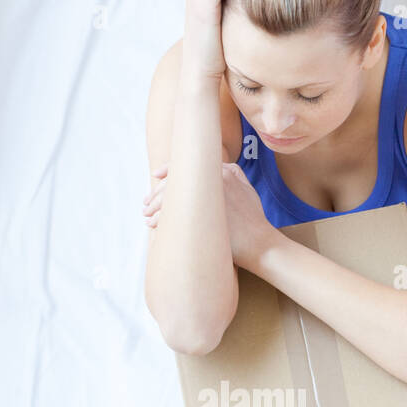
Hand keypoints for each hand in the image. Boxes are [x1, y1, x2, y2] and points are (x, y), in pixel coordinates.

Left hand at [142, 162, 272, 271]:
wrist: (260, 243)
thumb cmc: (254, 220)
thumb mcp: (247, 188)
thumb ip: (234, 175)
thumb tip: (224, 169)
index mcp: (223, 170)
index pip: (187, 164)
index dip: (167, 171)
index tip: (155, 177)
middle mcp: (213, 179)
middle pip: (174, 183)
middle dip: (156, 195)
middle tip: (146, 205)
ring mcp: (206, 198)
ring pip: (170, 199)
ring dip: (154, 209)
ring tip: (147, 218)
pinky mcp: (199, 217)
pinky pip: (171, 215)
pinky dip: (160, 220)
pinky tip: (154, 226)